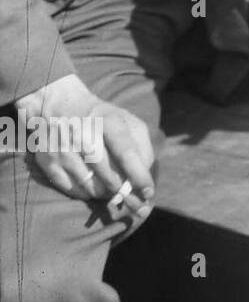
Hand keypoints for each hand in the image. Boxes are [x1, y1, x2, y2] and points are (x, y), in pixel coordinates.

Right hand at [15, 74, 154, 220]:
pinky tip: (92, 185)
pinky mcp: (47, 161)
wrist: (60, 105)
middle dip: (124, 190)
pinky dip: (86, 193)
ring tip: (111, 188)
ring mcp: (63, 148)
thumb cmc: (102, 118)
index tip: (149, 191)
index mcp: (108, 121)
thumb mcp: (127, 122)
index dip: (138, 174)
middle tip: (131, 196)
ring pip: (91, 186)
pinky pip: (72, 190)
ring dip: (106, 193)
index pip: (126, 152)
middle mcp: (83, 134)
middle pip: (109, 174)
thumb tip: (144, 174)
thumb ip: (141, 146)